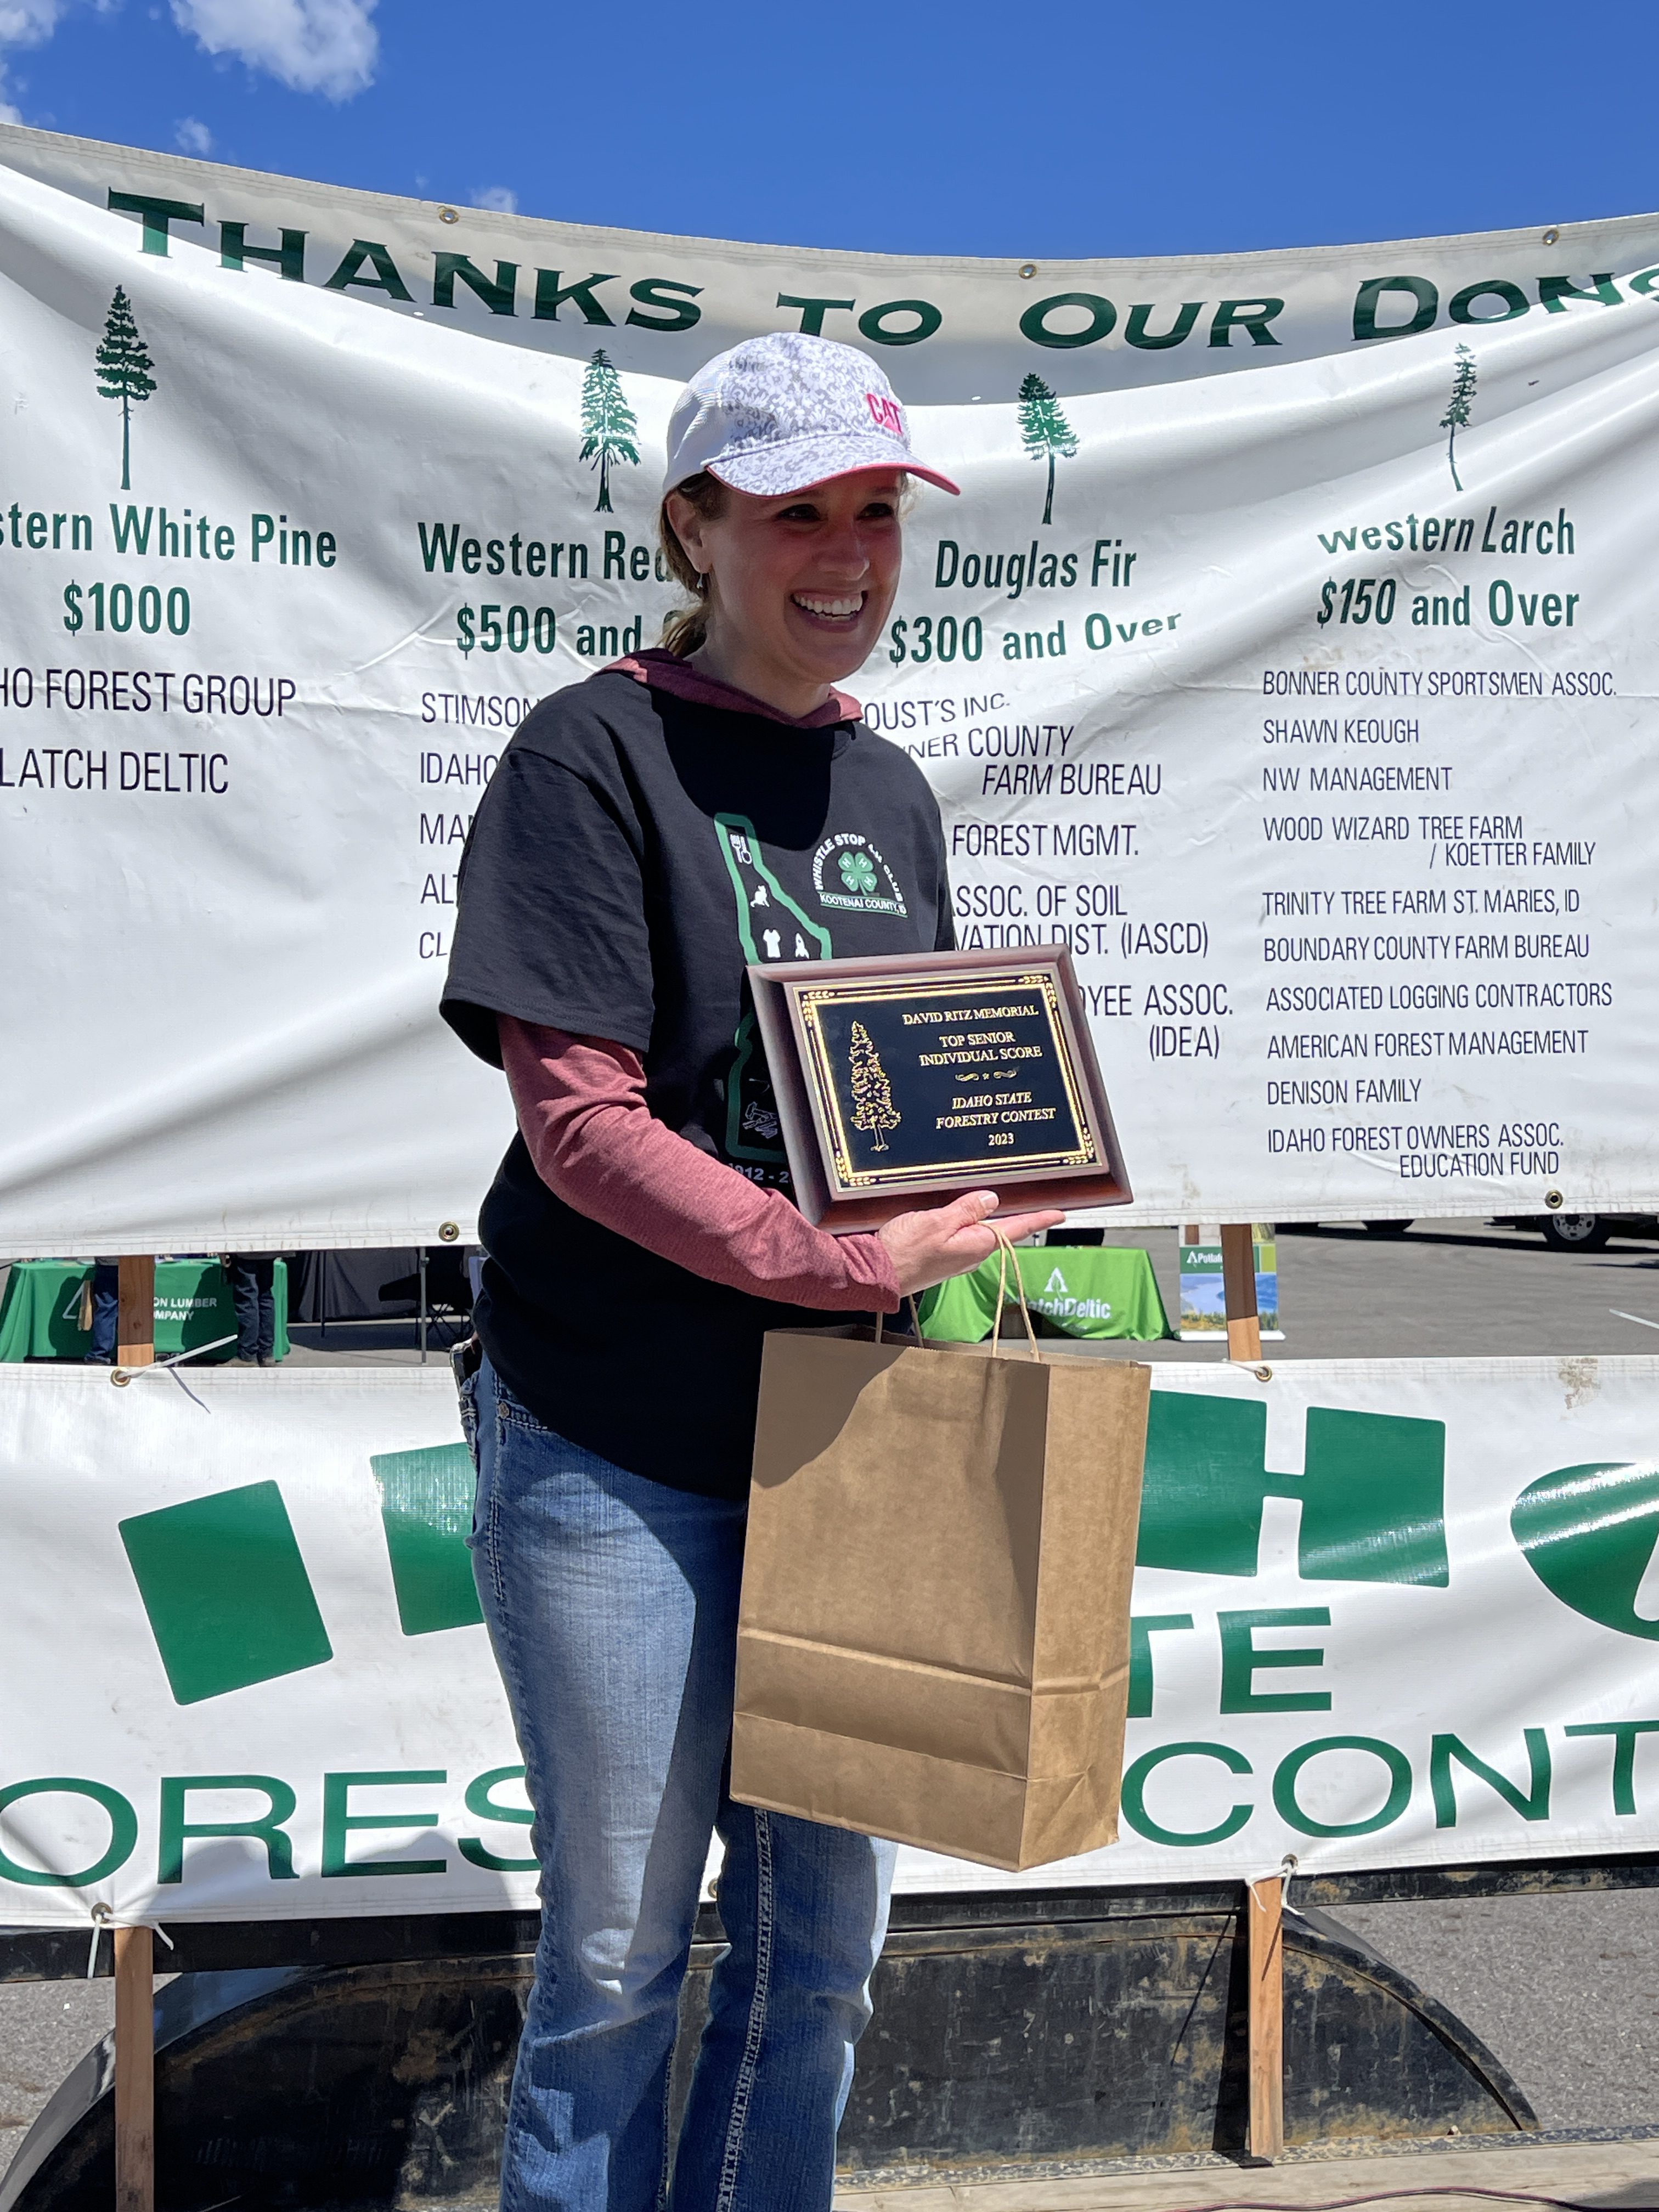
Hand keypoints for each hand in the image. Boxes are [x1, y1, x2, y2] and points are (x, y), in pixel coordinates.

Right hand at [877, 1190, 1065, 1297]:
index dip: (1039, 1219)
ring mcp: (957, 1257)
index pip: (1017, 1228)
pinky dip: (966, 1222)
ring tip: (991, 1199)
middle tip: (1030, 1199)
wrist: (875, 1274)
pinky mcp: (942, 1257)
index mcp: (977, 1245)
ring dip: (986, 1217)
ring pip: (980, 1231)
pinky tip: (960, 1211)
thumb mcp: (937, 1221)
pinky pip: (962, 1235)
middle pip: (1000, 1229)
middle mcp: (972, 1254)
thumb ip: (966, 1210)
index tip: (1061, 1214)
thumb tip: (992, 1200)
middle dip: (1014, 1216)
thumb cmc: (903, 1251)